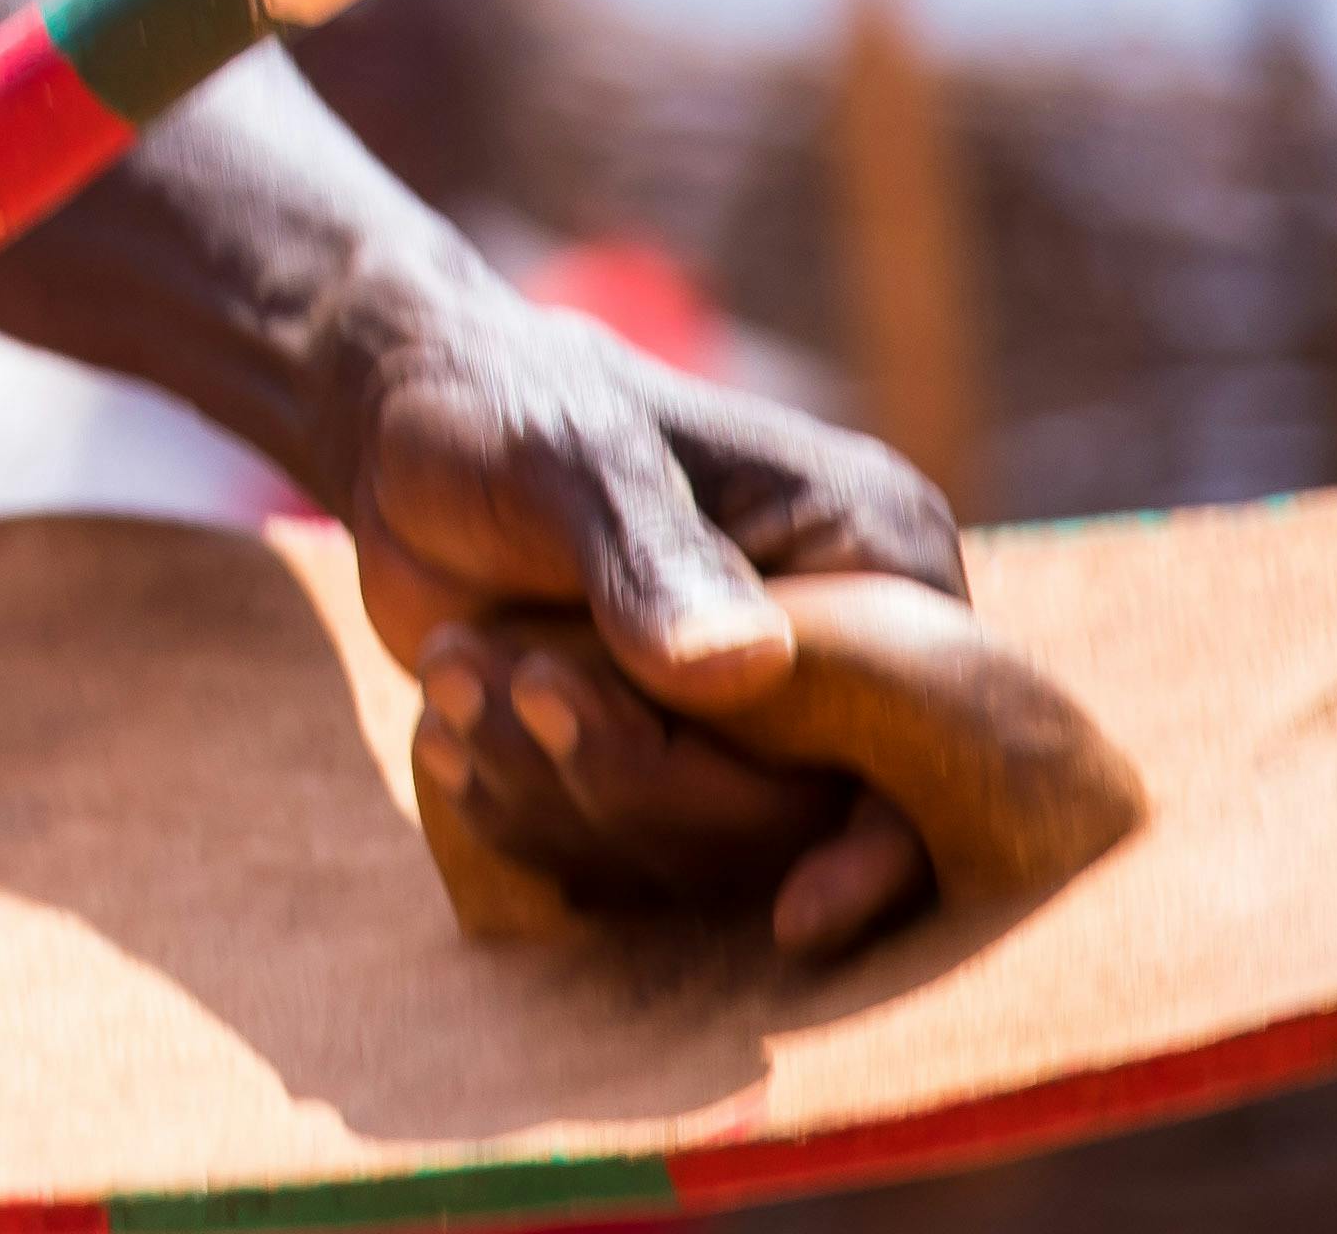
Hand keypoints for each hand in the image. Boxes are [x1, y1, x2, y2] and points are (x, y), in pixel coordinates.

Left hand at [324, 272, 965, 956]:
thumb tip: (743, 669)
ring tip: (459, 677)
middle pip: (804, 817)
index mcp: (878, 558)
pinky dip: (531, 818)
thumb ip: (648, 554)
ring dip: (563, 790)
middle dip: (645, 777)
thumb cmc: (501, 414)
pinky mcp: (670, 766)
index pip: (930, 737)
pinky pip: (627, 857)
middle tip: (516, 685)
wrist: (406, 439)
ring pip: (708, 854)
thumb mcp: (567, 460)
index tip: (800, 922)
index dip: (877, 846)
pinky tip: (448, 735)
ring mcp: (759, 723)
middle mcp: (844, 657)